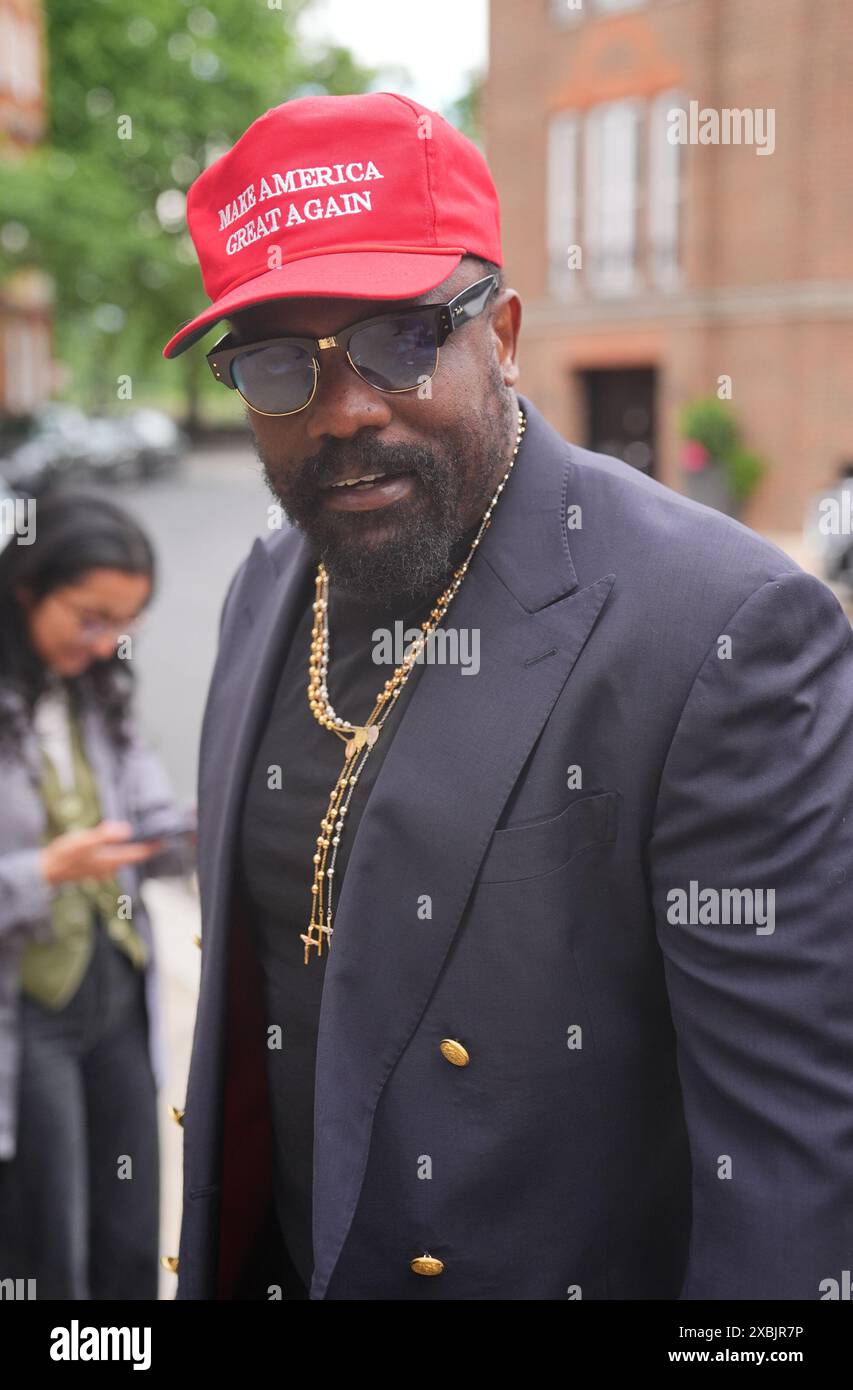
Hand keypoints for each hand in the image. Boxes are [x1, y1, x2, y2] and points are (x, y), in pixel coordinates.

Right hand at [39, 820, 167, 886]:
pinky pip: (113, 858)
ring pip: (123, 857)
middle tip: (157, 835)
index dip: (153, 846)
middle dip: (145, 846)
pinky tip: (117, 842)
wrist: (46, 871)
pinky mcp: (93, 867)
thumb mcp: (84, 841)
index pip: (139, 854)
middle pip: (133, 856)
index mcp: (111, 861)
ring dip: (132, 848)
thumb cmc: (64, 855)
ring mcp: (102, 869)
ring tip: (141, 836)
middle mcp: (110, 868)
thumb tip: (126, 830)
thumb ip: (105, 835)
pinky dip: (119, 850)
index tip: (167, 839)